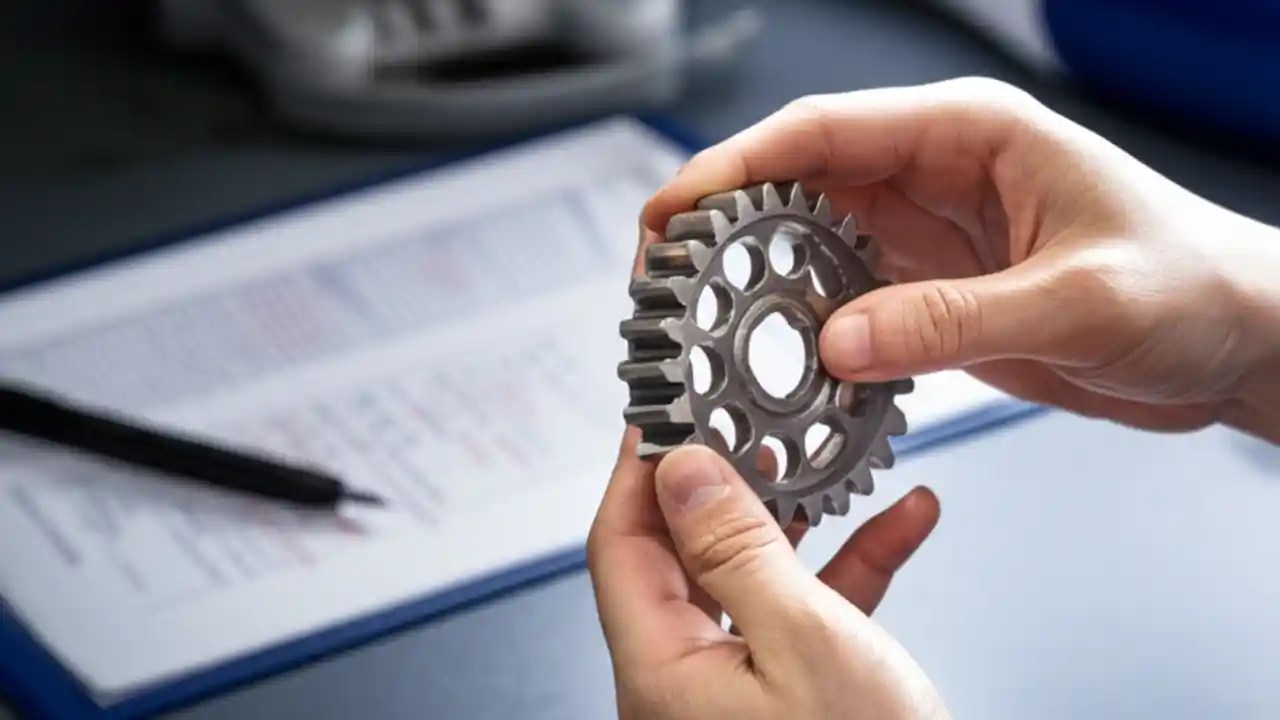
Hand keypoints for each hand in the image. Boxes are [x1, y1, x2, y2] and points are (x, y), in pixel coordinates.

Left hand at [587, 428, 949, 718]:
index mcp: (663, 671)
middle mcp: (686, 683)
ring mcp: (740, 692)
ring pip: (751, 577)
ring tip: (822, 458)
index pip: (622, 541)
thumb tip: (683, 470)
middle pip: (684, 553)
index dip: (640, 467)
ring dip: (794, 515)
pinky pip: (809, 615)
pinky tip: (901, 522)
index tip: (666, 407)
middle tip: (752, 417)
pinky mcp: (796, 699)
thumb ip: (738, 550)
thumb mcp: (806, 642)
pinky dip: (852, 566)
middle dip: (725, 480)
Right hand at [642, 78, 1279, 442]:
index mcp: (967, 133)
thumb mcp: (1079, 300)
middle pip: (794, 185)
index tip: (674, 212)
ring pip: (806, 247)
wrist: (1234, 341)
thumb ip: (956, 320)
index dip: (733, 168)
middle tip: (664, 283)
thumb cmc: (1190, 285)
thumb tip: (841, 341)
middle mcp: (933, 176)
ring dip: (751, 285)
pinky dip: (800, 332)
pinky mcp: (927, 294)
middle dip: (720, 229)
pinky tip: (775, 364)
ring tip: (700, 328)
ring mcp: (925, 237)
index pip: (822, 132)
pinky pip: (841, 302)